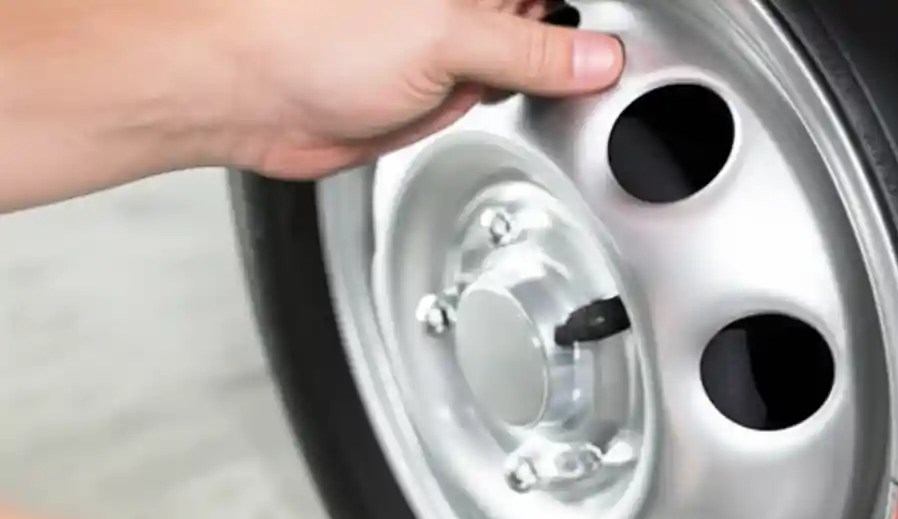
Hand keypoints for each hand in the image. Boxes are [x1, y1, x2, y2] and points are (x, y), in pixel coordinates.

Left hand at [220, 0, 623, 177]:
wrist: (245, 98)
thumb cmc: (310, 41)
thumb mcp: (447, 39)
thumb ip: (532, 51)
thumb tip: (599, 58)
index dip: (592, 20)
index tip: (624, 39)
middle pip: (551, 11)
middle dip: (582, 34)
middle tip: (613, 64)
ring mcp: (457, 38)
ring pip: (535, 50)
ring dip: (557, 68)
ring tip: (576, 80)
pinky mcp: (445, 82)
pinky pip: (504, 89)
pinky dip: (523, 98)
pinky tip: (534, 101)